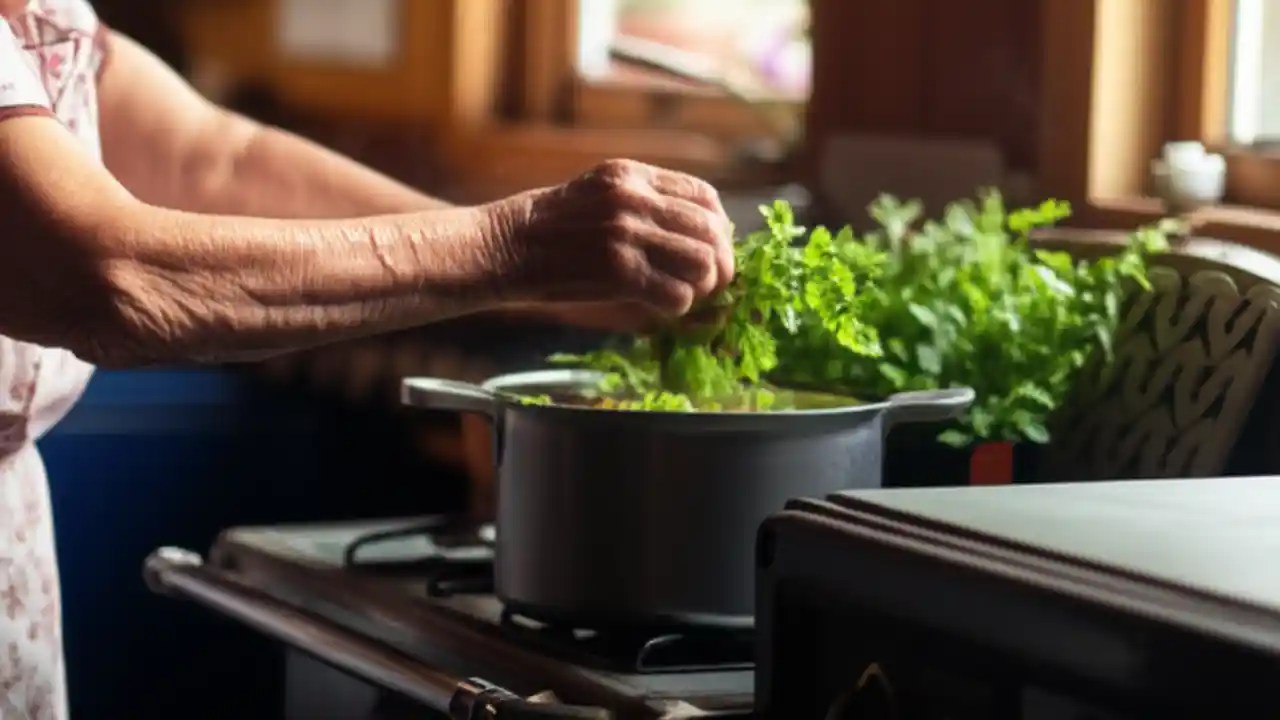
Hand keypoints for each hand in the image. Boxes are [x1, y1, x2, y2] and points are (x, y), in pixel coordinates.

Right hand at [483, 159, 734, 318]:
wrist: (504, 245)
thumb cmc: (550, 228)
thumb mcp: (598, 192)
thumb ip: (643, 201)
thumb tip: (698, 233)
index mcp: (632, 175)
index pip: (705, 197)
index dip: (719, 228)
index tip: (713, 250)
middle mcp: (634, 199)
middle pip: (711, 232)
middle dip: (721, 263)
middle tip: (710, 284)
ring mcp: (627, 234)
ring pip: (702, 264)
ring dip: (701, 287)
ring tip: (683, 295)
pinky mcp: (618, 272)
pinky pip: (676, 295)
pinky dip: (677, 307)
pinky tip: (660, 307)